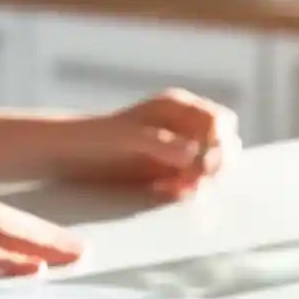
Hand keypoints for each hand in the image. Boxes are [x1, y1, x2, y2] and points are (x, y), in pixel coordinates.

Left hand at [58, 89, 240, 199]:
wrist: (71, 155)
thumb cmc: (96, 137)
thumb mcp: (127, 137)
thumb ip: (161, 143)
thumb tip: (195, 155)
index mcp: (178, 107)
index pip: (220, 121)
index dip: (219, 142)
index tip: (204, 164)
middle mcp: (185, 126)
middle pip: (226, 144)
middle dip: (217, 164)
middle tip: (194, 180)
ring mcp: (180, 150)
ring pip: (214, 166)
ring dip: (204, 181)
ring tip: (178, 188)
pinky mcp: (170, 172)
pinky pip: (194, 183)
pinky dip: (187, 191)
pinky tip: (164, 192)